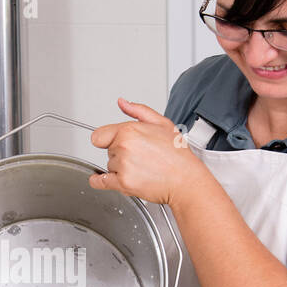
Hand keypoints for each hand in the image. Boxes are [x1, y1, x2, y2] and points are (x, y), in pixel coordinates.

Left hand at [88, 97, 207, 206]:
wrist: (186, 180)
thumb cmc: (178, 155)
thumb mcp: (162, 123)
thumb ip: (138, 110)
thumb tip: (122, 103)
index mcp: (129, 130)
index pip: (100, 135)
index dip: (108, 139)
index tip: (112, 142)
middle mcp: (123, 147)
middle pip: (108, 150)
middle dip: (120, 153)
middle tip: (140, 156)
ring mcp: (122, 166)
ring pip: (109, 166)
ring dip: (119, 168)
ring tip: (141, 167)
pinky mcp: (123, 183)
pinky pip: (100, 182)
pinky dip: (99, 182)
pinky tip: (103, 179)